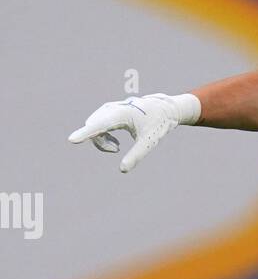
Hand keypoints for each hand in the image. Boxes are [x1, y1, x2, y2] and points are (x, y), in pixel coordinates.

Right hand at [68, 92, 200, 172]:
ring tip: (117, 148)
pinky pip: (98, 125)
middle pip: (94, 128)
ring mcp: (110, 109)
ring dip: (102, 141)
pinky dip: (102, 137)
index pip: (99, 126)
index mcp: (122, 114)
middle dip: (101, 142)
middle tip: (117, 150)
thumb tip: (122, 170)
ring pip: (94, 127)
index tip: (72, 140)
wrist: (164, 110)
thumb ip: (136, 155)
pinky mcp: (110, 111)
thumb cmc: (158, 124)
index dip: (85, 134)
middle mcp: (113, 108)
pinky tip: (114, 144)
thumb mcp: (149, 142)